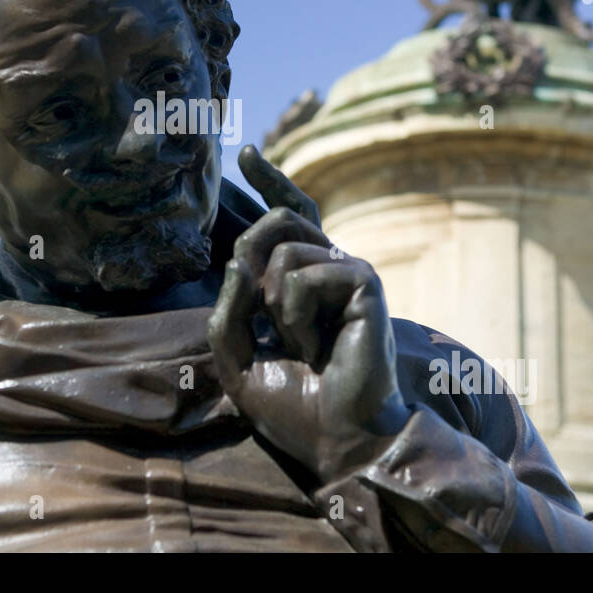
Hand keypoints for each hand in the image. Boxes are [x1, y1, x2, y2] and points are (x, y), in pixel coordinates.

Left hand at [207, 145, 412, 483]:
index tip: (245, 154)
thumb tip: (238, 259)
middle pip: (277, 219)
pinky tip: (317, 347)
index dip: (268, 180)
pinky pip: (303, 275)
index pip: (287, 216)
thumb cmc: (295, 405)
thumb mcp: (238, 357)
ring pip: (281, 250)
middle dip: (251, 257)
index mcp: (303, 280)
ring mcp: (348, 270)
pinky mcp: (364, 281)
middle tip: (263, 314)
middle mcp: (328, 267)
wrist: (337, 439)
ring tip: (301, 344)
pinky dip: (296, 317)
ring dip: (275, 307)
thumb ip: (229, 308)